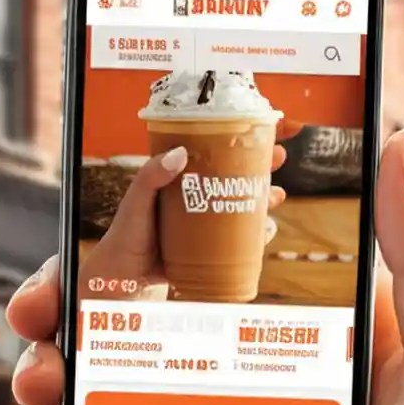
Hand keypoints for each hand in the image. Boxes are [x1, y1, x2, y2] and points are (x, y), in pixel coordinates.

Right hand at [8, 129, 403, 404]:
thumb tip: (396, 145)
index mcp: (310, 333)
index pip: (213, 258)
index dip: (144, 234)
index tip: (94, 222)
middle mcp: (252, 374)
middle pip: (142, 315)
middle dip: (71, 303)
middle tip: (36, 313)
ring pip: (111, 379)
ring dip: (54, 368)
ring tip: (41, 383)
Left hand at [85, 132, 291, 296]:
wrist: (124, 276)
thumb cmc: (128, 233)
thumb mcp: (137, 200)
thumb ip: (151, 176)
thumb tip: (179, 153)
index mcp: (182, 179)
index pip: (214, 151)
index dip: (240, 140)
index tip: (264, 128)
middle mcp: (199, 197)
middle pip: (237, 176)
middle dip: (263, 167)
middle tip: (278, 159)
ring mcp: (208, 223)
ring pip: (245, 206)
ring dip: (266, 199)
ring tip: (276, 197)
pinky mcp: (214, 248)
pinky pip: (242, 239)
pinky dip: (257, 235)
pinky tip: (265, 231)